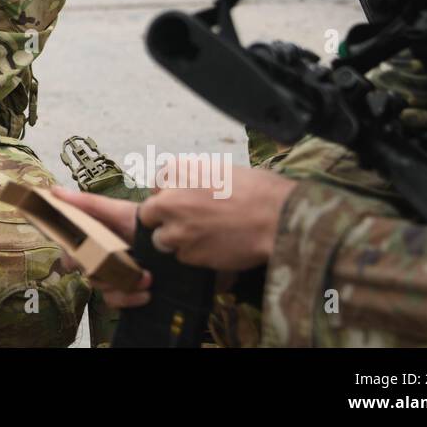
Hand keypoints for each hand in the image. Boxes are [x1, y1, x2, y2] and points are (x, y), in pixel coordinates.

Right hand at [51, 187, 152, 308]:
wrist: (174, 239)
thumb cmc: (143, 222)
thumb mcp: (116, 210)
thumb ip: (86, 203)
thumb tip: (53, 190)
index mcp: (93, 238)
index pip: (71, 249)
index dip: (69, 257)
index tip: (73, 262)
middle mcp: (100, 257)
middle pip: (87, 272)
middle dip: (104, 271)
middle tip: (120, 266)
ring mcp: (113, 275)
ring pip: (101, 288)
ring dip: (122, 286)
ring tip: (146, 278)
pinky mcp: (126, 291)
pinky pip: (116, 301)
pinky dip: (130, 299)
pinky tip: (145, 294)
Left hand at [138, 162, 297, 271]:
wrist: (277, 218)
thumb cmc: (257, 190)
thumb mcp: (218, 170)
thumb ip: (193, 179)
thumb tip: (184, 189)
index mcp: (176, 172)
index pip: (156, 186)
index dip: (170, 195)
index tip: (184, 200)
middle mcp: (169, 200)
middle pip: (149, 214)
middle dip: (163, 219)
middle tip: (186, 221)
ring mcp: (176, 229)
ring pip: (161, 239)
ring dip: (176, 240)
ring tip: (203, 236)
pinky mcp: (188, 254)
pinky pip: (182, 257)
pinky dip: (194, 255)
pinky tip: (215, 246)